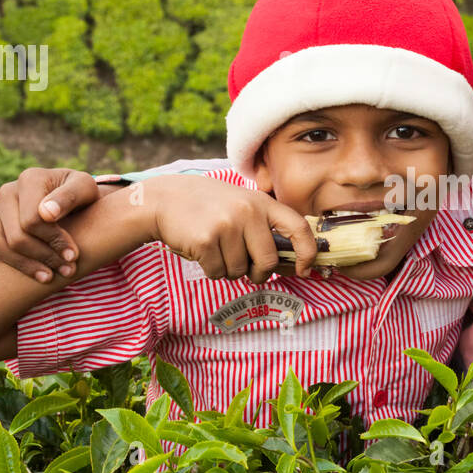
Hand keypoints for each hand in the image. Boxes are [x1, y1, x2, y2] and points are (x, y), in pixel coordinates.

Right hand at [0, 168, 103, 281]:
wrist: (68, 200)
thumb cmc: (78, 196)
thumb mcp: (85, 189)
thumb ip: (70, 197)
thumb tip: (47, 213)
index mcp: (30, 179)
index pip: (33, 220)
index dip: (54, 242)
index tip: (73, 256)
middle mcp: (7, 192)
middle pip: (16, 237)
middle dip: (43, 258)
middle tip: (67, 270)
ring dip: (22, 266)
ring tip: (48, 277)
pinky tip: (16, 269)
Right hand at [145, 174, 320, 282]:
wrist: (165, 199)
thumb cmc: (208, 206)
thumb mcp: (242, 204)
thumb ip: (265, 226)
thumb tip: (289, 263)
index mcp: (262, 203)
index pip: (298, 228)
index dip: (307, 253)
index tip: (304, 269)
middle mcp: (248, 212)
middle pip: (268, 261)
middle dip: (259, 273)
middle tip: (246, 268)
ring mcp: (227, 225)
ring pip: (239, 271)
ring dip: (229, 270)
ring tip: (216, 249)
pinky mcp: (206, 240)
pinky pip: (218, 272)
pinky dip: (211, 269)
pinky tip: (202, 251)